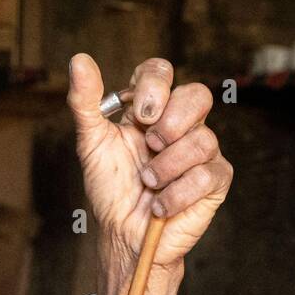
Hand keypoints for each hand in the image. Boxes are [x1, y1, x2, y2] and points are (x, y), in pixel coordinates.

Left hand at [67, 54, 231, 282]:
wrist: (123, 234)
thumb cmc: (111, 189)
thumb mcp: (91, 143)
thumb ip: (85, 103)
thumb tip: (79, 60)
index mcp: (152, 109)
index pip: (161, 72)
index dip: (154, 86)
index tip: (139, 115)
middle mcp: (181, 124)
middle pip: (198, 94)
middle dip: (172, 121)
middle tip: (150, 145)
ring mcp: (202, 151)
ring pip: (202, 139)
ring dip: (166, 167)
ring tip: (148, 183)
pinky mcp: (216, 180)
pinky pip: (206, 175)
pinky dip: (176, 194)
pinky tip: (160, 204)